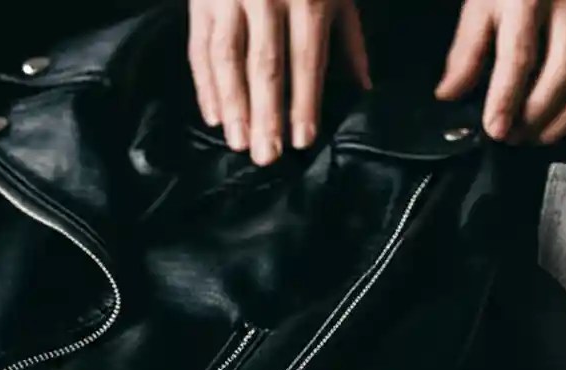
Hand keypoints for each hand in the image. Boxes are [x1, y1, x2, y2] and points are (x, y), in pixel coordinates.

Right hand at [188, 0, 371, 165]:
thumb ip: (349, 42)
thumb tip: (365, 91)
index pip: (306, 59)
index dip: (303, 102)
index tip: (302, 140)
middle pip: (264, 64)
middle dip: (265, 113)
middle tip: (265, 156)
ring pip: (228, 58)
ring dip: (231, 105)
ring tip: (237, 143)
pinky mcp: (202, 0)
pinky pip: (200, 47)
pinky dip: (205, 84)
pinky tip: (213, 115)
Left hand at [435, 0, 565, 144]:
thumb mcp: (482, 0)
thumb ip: (467, 48)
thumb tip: (450, 93)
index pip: (520, 55)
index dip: (506, 98)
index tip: (494, 127)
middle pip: (560, 74)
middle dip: (534, 115)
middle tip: (509, 137)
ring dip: (557, 118)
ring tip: (529, 137)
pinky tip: (552, 121)